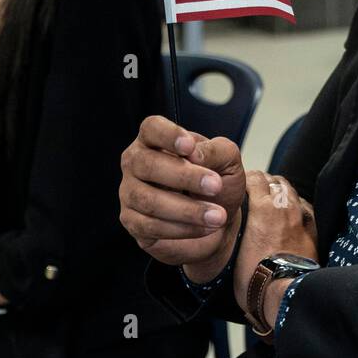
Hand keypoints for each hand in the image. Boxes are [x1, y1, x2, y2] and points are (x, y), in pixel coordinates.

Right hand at [119, 115, 246, 281]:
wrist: (219, 220)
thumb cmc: (217, 183)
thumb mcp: (227, 161)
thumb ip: (215, 151)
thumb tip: (194, 154)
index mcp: (155, 140)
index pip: (151, 128)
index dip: (168, 135)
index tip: (189, 147)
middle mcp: (136, 163)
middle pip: (147, 164)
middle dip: (184, 177)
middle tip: (215, 186)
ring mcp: (130, 193)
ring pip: (149, 200)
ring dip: (187, 210)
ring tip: (217, 216)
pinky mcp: (133, 222)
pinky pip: (150, 226)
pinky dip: (182, 229)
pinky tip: (203, 227)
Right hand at [233, 171, 317, 318]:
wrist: (284, 294)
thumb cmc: (255, 277)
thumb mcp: (234, 250)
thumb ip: (237, 230)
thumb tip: (231, 227)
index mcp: (263, 207)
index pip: (256, 178)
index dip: (248, 178)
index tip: (242, 185)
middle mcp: (285, 207)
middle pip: (275, 181)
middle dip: (265, 182)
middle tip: (257, 190)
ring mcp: (301, 217)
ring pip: (292, 191)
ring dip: (282, 192)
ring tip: (274, 200)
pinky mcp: (313, 230)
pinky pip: (305, 207)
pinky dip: (297, 206)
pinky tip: (293, 213)